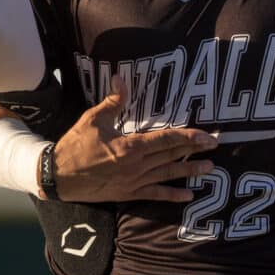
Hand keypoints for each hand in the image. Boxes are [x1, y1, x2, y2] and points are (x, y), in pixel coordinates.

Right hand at [53, 77, 217, 202]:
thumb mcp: (93, 119)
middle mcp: (137, 166)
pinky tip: (187, 196)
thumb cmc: (75, 145)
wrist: (58, 176)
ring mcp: (134, 182)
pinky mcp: (128, 194)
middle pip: (172, 156)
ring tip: (209, 170)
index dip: (190, 137)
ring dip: (190, 172)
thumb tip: (121, 78)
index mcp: (130, 146)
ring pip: (168, 175)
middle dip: (195, 151)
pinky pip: (154, 195)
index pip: (167, 140)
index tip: (208, 137)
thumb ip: (113, 101)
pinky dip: (172, 196)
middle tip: (215, 148)